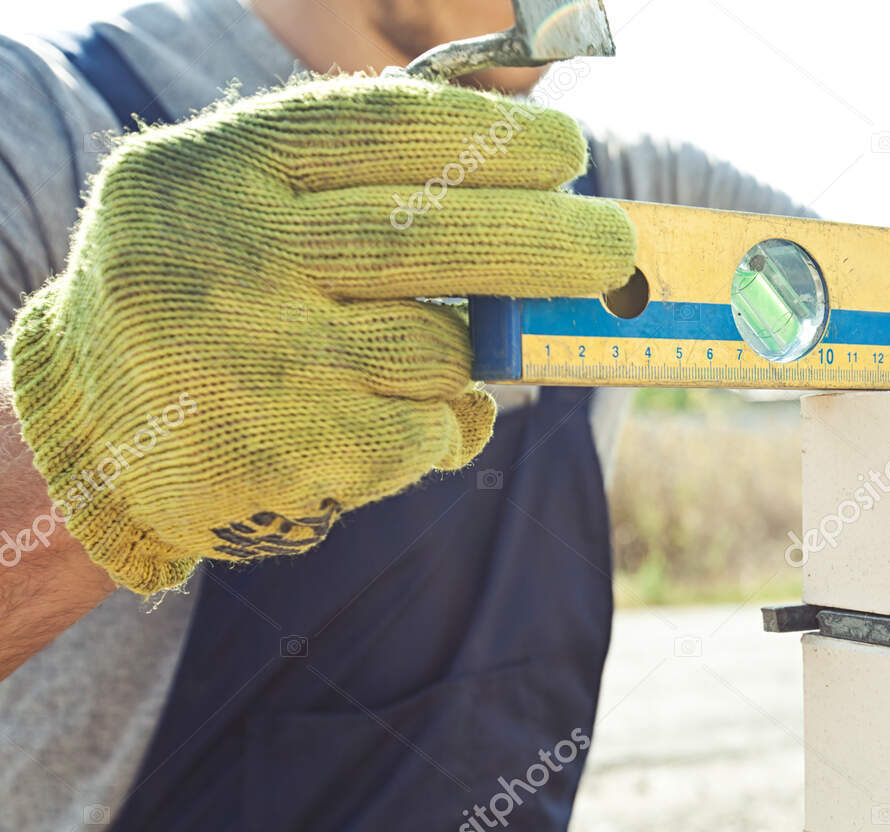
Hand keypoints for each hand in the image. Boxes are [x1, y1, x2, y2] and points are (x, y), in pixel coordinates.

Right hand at [4, 76, 634, 593]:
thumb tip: (537, 189)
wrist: (94, 426)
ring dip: (469, 360)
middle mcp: (232, 259)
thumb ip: (353, 182)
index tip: (569, 152)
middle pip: (430, 241)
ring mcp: (259, 365)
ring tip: (434, 358)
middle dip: (549, 243)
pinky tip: (389, 424)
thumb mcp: (238, 198)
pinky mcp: (289, 458)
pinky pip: (424, 435)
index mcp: (222, 170)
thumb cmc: (206, 294)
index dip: (496, 139)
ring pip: (437, 352)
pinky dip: (439, 430)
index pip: (385, 135)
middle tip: (615, 250)